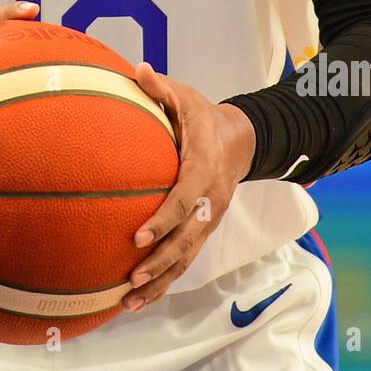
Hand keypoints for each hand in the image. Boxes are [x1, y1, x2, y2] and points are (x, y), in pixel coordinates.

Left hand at [123, 63, 256, 310]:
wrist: (240, 138)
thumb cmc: (203, 116)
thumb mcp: (186, 97)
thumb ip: (161, 88)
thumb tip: (138, 69)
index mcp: (203, 169)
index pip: (185, 200)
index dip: (164, 220)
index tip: (138, 236)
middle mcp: (211, 200)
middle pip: (188, 239)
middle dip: (161, 263)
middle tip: (131, 280)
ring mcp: (211, 219)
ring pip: (188, 257)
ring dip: (161, 281)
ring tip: (129, 301)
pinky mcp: (207, 229)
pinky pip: (187, 258)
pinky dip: (166, 280)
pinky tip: (142, 297)